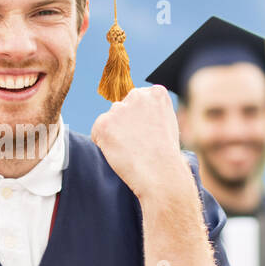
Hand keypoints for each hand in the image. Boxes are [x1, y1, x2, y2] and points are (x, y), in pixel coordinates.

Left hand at [90, 85, 190, 202]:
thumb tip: (134, 114)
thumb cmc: (166, 155)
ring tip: (131, 150)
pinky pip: (97, 132)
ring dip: (115, 134)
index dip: (141, 120)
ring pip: (110, 120)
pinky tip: (120, 153)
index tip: (149, 133)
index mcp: (156, 93)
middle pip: (122, 108)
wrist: (160, 172)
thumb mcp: (167, 123)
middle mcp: (137, 95)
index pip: (138, 100)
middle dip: (125, 124)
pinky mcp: (103, 123)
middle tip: (138, 144)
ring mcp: (119, 108)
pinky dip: (103, 144)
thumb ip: (151, 112)